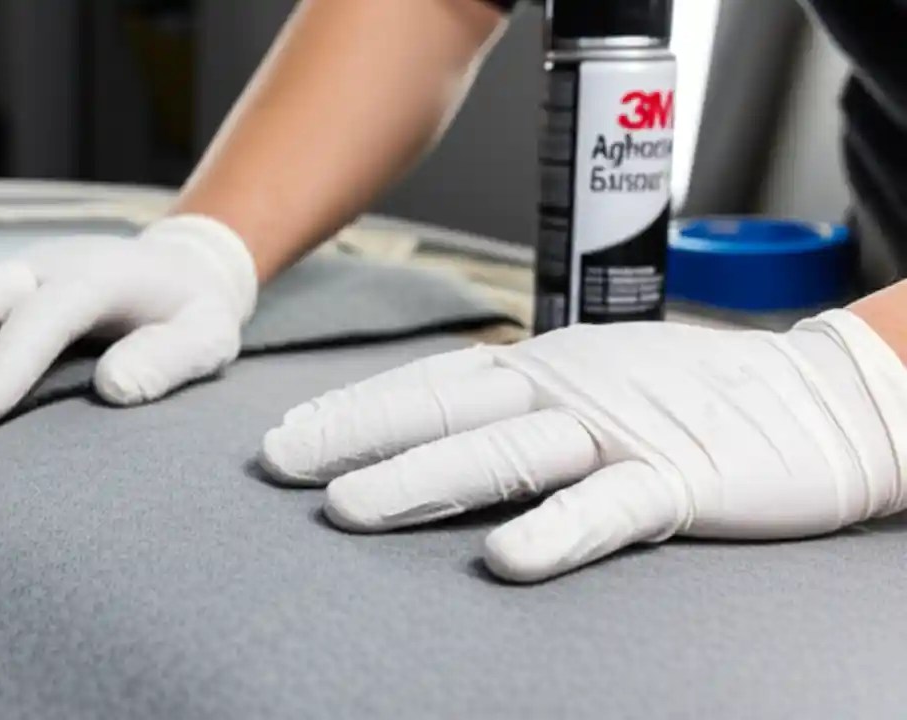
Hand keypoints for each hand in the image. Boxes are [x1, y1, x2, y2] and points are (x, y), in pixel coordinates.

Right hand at [0, 215, 257, 429]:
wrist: (181, 267)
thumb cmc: (193, 314)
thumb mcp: (209, 337)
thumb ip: (169, 359)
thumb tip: (112, 388)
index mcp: (102, 276)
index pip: (44, 314)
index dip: (6, 364)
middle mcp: (49, 265)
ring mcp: (19, 269)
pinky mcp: (1, 284)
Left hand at [260, 310, 906, 582]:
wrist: (819, 398)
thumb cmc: (688, 395)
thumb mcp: (589, 384)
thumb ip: (517, 405)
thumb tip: (433, 429)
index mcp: (541, 366)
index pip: (429, 385)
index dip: (355, 410)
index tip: (287, 435)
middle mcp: (566, 389)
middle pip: (445, 411)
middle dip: (358, 437)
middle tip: (282, 465)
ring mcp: (620, 430)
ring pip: (507, 453)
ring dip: (425, 479)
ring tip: (351, 509)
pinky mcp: (682, 477)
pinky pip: (611, 508)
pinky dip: (558, 531)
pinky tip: (506, 558)